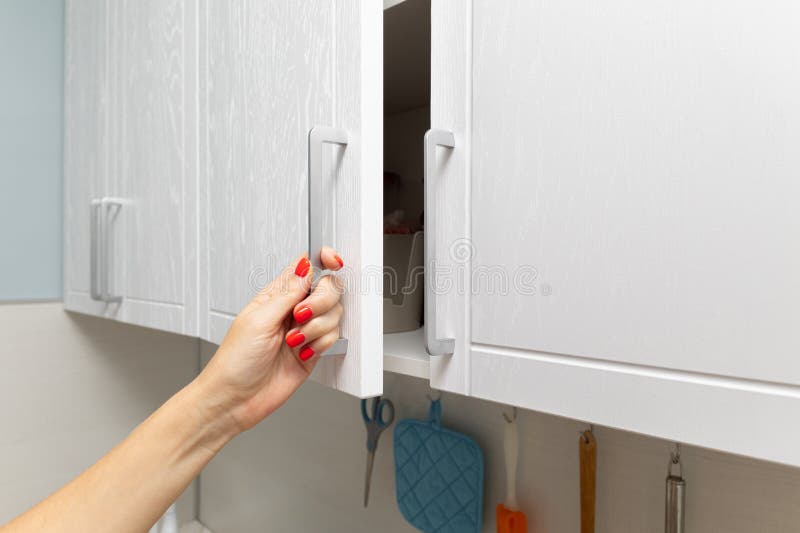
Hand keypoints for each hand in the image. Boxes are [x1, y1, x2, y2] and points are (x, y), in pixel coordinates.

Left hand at [195, 247, 344, 435]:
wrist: (236, 399)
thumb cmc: (234, 362)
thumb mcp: (259, 320)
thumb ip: (287, 293)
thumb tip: (305, 267)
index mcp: (275, 295)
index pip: (305, 266)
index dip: (322, 259)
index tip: (332, 261)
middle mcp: (292, 309)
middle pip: (328, 288)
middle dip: (320, 301)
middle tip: (300, 316)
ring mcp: (304, 330)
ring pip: (334, 314)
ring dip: (316, 328)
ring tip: (294, 341)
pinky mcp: (313, 350)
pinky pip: (333, 337)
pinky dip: (320, 344)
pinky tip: (302, 353)